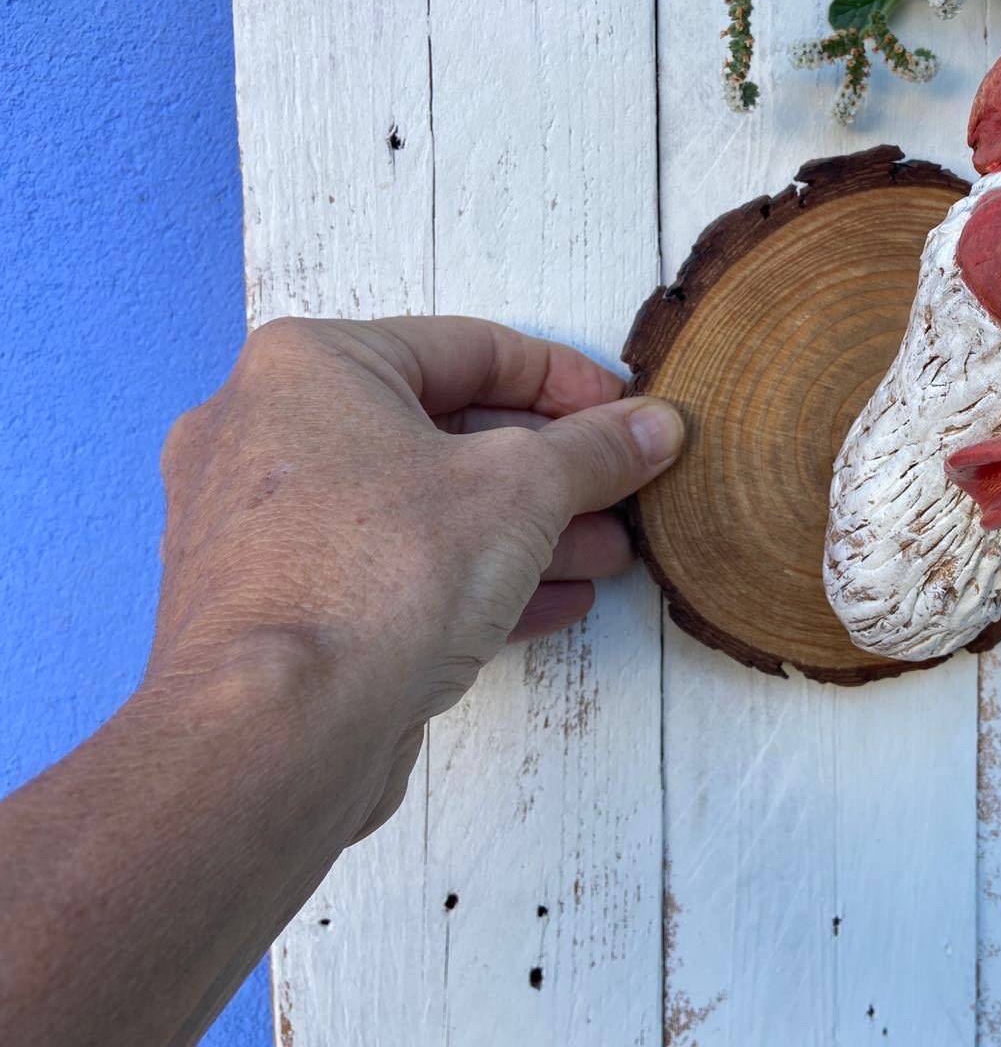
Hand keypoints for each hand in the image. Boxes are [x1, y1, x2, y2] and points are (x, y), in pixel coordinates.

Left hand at [151, 315, 682, 840]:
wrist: (278, 733)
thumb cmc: (383, 574)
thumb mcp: (521, 488)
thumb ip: (595, 449)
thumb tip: (657, 426)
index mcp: (311, 365)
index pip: (471, 347)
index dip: (568, 381)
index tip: (629, 415)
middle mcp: (268, 432)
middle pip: (444, 431)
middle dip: (550, 469)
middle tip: (623, 492)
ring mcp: (263, 527)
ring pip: (421, 508)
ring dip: (524, 529)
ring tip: (608, 555)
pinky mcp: (277, 610)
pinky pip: (390, 571)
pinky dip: (470, 577)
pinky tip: (554, 602)